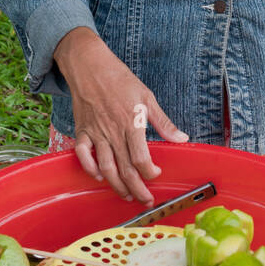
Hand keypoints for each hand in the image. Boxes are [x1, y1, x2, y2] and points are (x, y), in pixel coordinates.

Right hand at [53, 27, 188, 203]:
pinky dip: (90, 169)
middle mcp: (113, 132)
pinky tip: (99, 177)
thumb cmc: (119, 79)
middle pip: (125, 170)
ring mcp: (96, 133)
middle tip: (145, 200)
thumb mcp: (147, 97)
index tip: (156, 174)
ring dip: (116, 186)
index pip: (141, 159)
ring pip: (105, 168)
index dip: (150, 172)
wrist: (89, 65)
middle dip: (137, 189)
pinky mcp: (82, 131)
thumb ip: (163, 122)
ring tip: (126, 195)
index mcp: (132, 124)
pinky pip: (83, 155)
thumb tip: (182, 138)